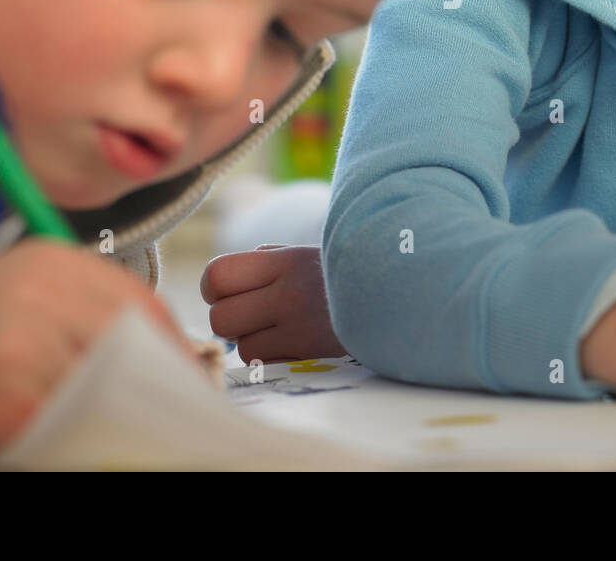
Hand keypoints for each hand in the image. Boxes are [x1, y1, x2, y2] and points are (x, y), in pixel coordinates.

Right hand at [0, 238, 210, 466]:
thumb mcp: (28, 286)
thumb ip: (88, 303)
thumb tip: (164, 346)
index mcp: (52, 260)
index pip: (141, 301)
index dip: (170, 343)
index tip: (184, 371)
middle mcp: (41, 294)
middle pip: (130, 343)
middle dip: (150, 377)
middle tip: (161, 406)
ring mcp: (24, 346)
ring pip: (104, 384)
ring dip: (110, 405)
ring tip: (106, 415)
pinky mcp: (9, 398)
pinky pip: (68, 420)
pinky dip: (74, 429)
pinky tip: (66, 430)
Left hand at [200, 244, 345, 363]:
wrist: (402, 293)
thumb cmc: (349, 272)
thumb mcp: (312, 253)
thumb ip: (269, 259)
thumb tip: (222, 282)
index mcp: (285, 259)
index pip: (217, 275)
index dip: (213, 288)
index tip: (227, 293)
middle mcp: (289, 292)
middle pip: (221, 318)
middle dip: (231, 320)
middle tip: (253, 316)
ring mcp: (300, 326)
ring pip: (243, 347)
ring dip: (255, 342)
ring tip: (282, 330)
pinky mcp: (312, 354)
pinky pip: (269, 364)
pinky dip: (275, 358)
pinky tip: (297, 344)